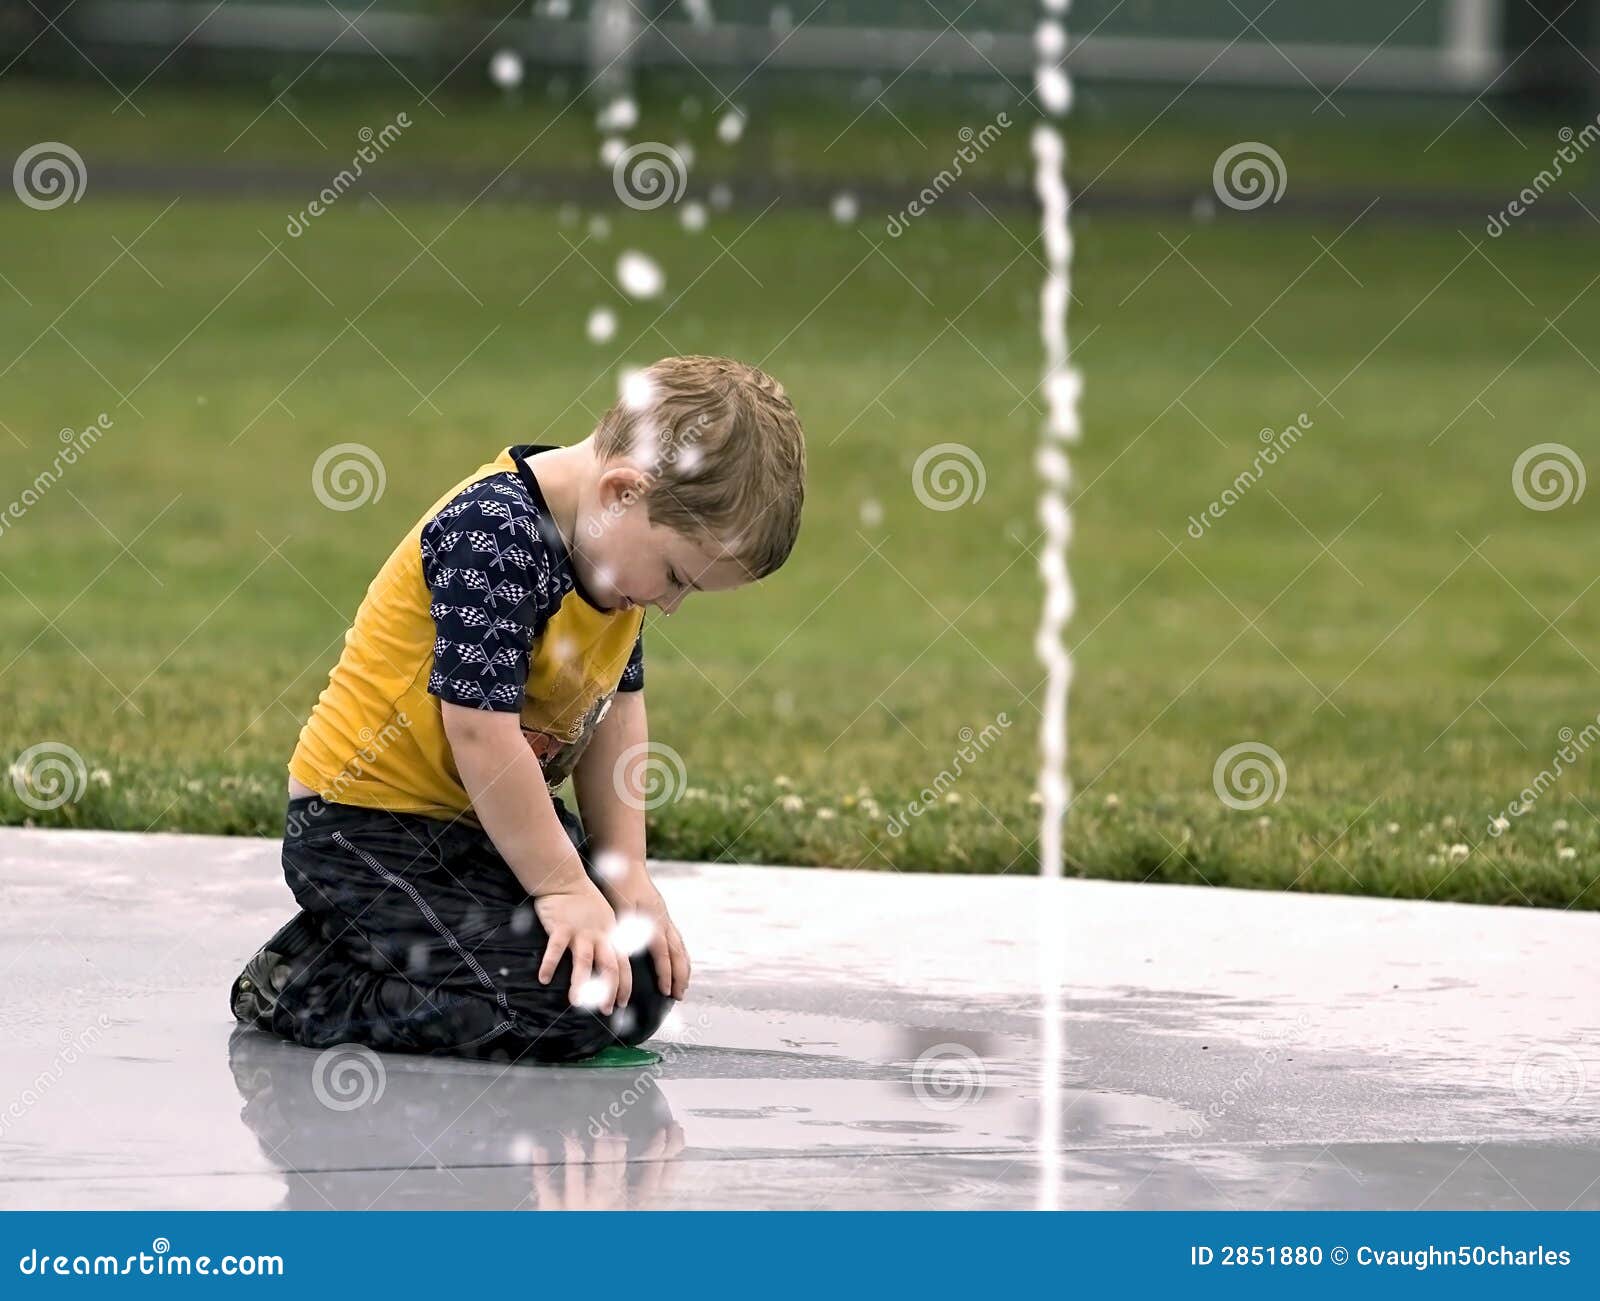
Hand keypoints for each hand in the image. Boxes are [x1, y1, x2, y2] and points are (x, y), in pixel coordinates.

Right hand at [534, 885, 630, 1012]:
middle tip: (604, 1010)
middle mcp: (599, 936)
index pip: (623, 964)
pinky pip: (555, 948)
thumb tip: (615, 965)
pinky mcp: (560, 927)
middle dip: (609, 990)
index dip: (624, 985)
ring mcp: (580, 932)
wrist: (567, 880)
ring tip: (577, 1002)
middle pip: (609, 966)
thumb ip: (609, 941)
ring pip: (584, 961)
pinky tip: (543, 978)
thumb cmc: (586, 903)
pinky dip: (550, 963)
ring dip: (581, 982)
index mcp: (611, 935)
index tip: (621, 1004)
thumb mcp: (606, 920)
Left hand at [601, 868, 690, 999]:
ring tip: (683, 985)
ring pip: (680, 946)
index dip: (666, 973)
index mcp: (653, 921)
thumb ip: (627, 927)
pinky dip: (679, 954)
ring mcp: (665, 918)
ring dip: (683, 967)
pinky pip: (676, 939)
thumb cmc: (618, 886)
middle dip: (680, 975)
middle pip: (678, 953)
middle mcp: (663, 921)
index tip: (667, 992)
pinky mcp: (663, 915)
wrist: (626, 864)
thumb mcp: (619, 907)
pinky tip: (677, 962)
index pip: (663, 953)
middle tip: (679, 995)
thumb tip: (633, 950)